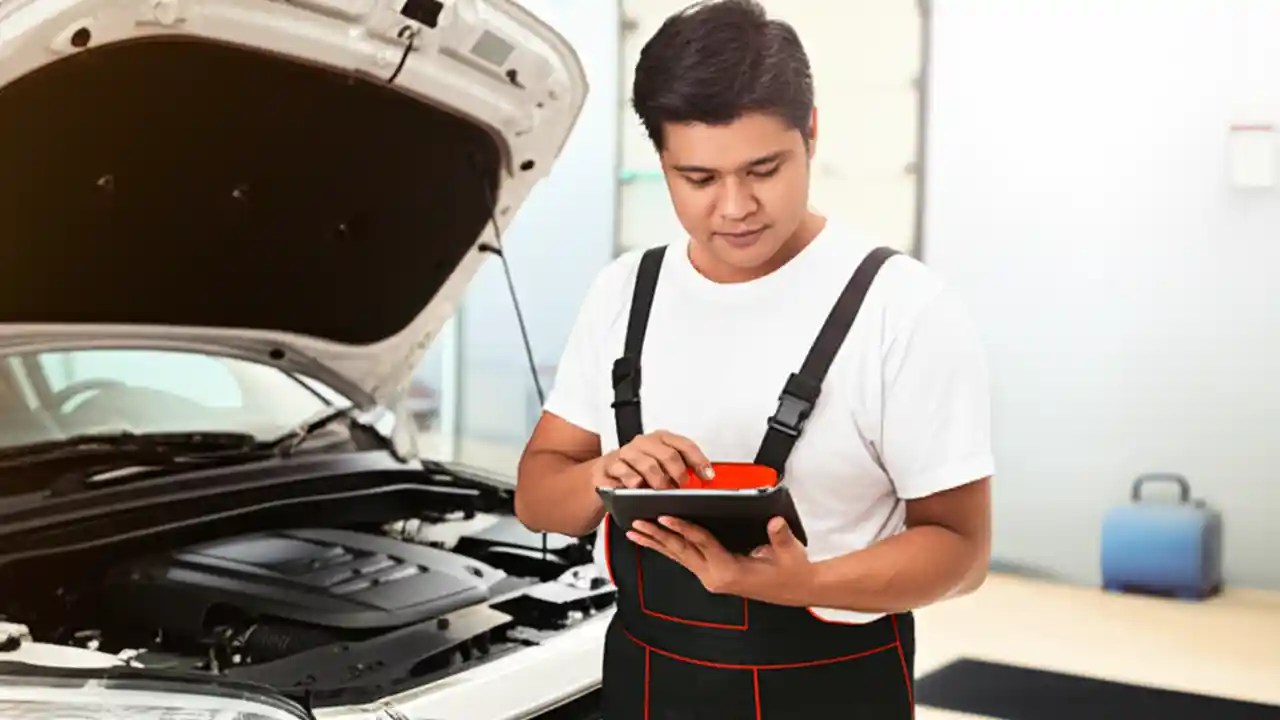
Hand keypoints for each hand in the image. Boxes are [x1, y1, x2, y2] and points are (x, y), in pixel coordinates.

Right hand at [592, 430, 713, 489]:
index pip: (684, 445)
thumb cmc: (638, 469)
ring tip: (664, 493)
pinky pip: (626, 474)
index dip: (698, 461)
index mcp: (660, 438)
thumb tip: (704, 480)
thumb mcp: (661, 464)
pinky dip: (635, 483)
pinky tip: (640, 489)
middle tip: (682, 488)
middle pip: (668, 455)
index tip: (707, 475)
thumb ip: (681, 468)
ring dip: (659, 482)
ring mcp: (627, 453)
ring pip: (648, 465)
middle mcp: (644, 443)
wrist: (607, 472)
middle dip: (679, 474)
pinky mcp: (612, 465)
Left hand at [627, 515, 813, 604]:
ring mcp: (711, 578)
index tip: (666, 517)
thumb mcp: (790, 553)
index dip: (684, 528)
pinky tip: (655, 540)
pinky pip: (684, 559)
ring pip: (678, 556)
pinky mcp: (711, 575)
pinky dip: (667, 548)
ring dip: (656, 543)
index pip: (702, 544)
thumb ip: (780, 536)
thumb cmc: (791, 572)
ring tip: (635, 532)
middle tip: (637, 522)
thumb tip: (774, 521)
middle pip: (681, 551)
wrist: (797, 590)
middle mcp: (715, 577)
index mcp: (730, 572)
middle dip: (658, 535)